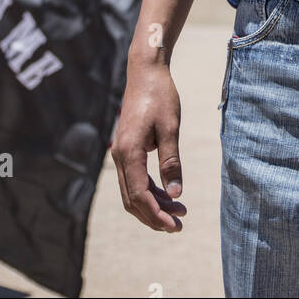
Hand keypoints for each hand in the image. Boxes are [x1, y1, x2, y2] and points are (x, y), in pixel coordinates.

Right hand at [112, 64, 186, 231]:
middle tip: (179, 225)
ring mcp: (120, 153)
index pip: (140, 195)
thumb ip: (171, 162)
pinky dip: (150, 191)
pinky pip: (134, 179)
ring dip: (153, 205)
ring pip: (132, 191)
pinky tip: (168, 193)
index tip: (176, 225)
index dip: (157, 214)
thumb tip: (176, 194)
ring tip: (179, 211)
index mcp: (129, 152)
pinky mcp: (126, 149)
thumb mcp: (170, 127)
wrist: (145, 72)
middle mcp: (119, 155)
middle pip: (132, 199)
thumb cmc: (159, 96)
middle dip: (154, 216)